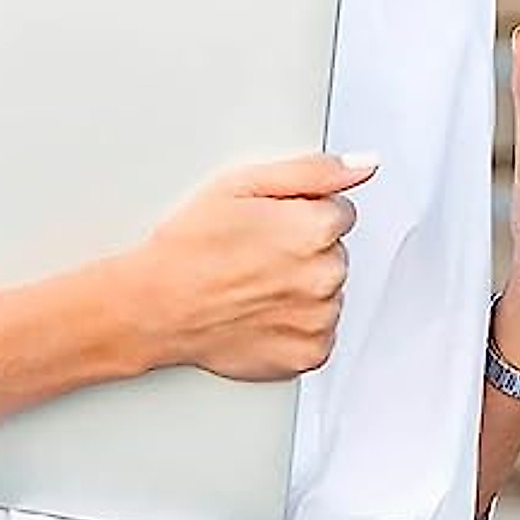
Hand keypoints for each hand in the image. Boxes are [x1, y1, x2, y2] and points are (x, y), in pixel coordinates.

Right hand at [126, 154, 378, 380]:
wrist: (155, 307)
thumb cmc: (190, 247)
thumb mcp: (244, 185)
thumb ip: (314, 172)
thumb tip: (364, 165)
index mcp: (316, 228)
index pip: (339, 212)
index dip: (300, 213)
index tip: (267, 225)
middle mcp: (326, 275)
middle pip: (335, 252)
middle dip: (304, 250)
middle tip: (254, 255)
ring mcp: (320, 319)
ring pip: (328, 291)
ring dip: (301, 288)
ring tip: (253, 286)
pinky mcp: (311, 354)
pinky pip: (320, 331)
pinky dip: (296, 324)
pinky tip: (260, 313)